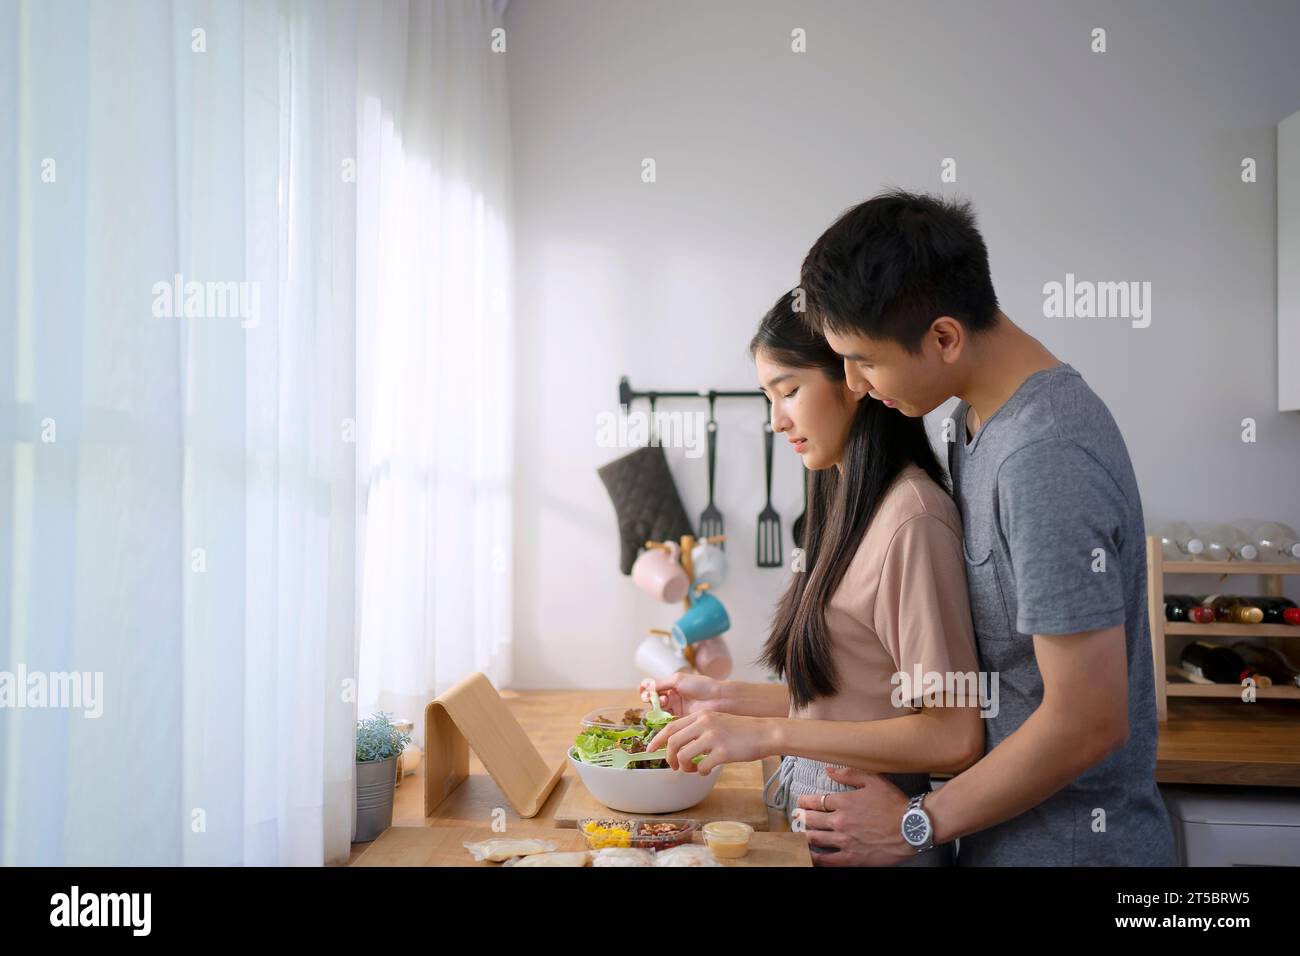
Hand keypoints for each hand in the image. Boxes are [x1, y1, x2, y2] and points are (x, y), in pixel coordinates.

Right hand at [639, 673, 727, 716]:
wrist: (717, 699)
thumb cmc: (700, 685)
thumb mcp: (678, 679)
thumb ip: (661, 683)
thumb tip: (646, 686)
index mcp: (673, 685)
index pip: (655, 688)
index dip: (647, 689)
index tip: (643, 689)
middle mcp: (673, 697)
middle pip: (655, 699)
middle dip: (650, 698)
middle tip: (650, 697)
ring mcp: (676, 709)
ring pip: (659, 709)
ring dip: (656, 705)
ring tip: (663, 701)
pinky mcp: (680, 720)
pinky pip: (666, 719)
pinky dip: (661, 716)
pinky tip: (663, 712)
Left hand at [642, 711, 775, 773]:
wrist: (764, 733)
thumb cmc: (741, 731)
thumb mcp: (717, 721)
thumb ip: (699, 729)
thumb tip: (679, 745)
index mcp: (701, 716)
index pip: (670, 726)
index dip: (657, 739)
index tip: (650, 750)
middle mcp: (705, 723)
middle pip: (673, 742)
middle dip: (668, 757)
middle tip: (672, 766)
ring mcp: (713, 737)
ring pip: (683, 755)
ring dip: (683, 767)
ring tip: (691, 769)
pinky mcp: (723, 752)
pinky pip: (702, 767)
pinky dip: (700, 772)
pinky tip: (707, 771)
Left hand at [794, 766, 915, 866]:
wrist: (912, 828)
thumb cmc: (895, 804)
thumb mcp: (874, 780)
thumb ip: (849, 774)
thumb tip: (829, 770)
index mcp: (844, 802)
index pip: (816, 801)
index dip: (805, 801)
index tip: (801, 802)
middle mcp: (840, 821)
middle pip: (811, 820)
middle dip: (801, 818)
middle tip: (796, 817)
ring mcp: (844, 841)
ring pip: (815, 839)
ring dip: (804, 835)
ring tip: (800, 834)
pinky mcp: (852, 858)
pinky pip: (826, 860)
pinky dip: (815, 858)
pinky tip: (810, 856)